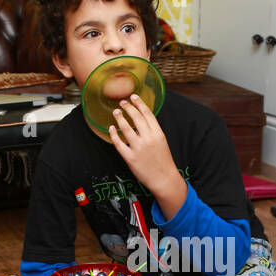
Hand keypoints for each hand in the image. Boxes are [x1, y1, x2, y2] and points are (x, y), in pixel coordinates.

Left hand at [109, 94, 186, 215]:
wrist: (164, 179)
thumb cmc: (163, 161)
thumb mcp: (162, 142)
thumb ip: (153, 131)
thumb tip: (142, 119)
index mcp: (158, 134)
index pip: (147, 114)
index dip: (139, 103)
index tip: (134, 97)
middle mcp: (148, 139)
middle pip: (136, 118)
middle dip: (128, 107)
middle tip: (122, 102)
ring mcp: (138, 148)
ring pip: (126, 128)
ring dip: (120, 117)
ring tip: (116, 112)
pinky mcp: (130, 158)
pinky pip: (119, 143)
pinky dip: (114, 134)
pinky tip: (112, 128)